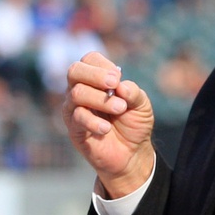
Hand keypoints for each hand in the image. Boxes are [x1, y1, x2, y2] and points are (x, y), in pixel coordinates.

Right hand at [64, 51, 155, 196]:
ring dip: (101, 100)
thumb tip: (120, 86)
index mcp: (95, 80)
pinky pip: (77, 118)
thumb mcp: (141, 105)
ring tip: (120, 108)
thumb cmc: (133, 124)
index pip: (89, 60)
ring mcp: (73, 109)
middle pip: (75, 70)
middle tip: (114, 84)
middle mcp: (80, 90)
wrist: (131, 154)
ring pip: (77, 93)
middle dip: (96, 75)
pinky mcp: (73, 128)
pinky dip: (94, 122)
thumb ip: (133, 92)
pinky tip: (107, 128)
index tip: (118, 78)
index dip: (103, 65)